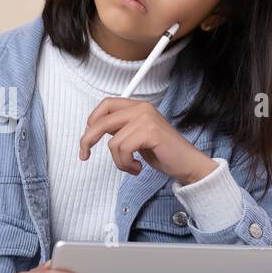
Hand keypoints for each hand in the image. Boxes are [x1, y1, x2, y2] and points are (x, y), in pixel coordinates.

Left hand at [78, 97, 215, 183]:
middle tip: (84, 154)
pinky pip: (123, 149)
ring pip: (113, 142)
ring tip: (131, 166)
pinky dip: (126, 164)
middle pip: (102, 121)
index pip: (107, 104)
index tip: (86, 137)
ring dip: (119, 161)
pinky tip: (137, 167)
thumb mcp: (137, 137)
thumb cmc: (163, 152)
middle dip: (88, 139)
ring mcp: (146, 119)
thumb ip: (121, 128)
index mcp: (138, 107)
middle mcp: (142, 109)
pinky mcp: (150, 131)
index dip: (92, 119)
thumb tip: (96, 128)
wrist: (187, 163)